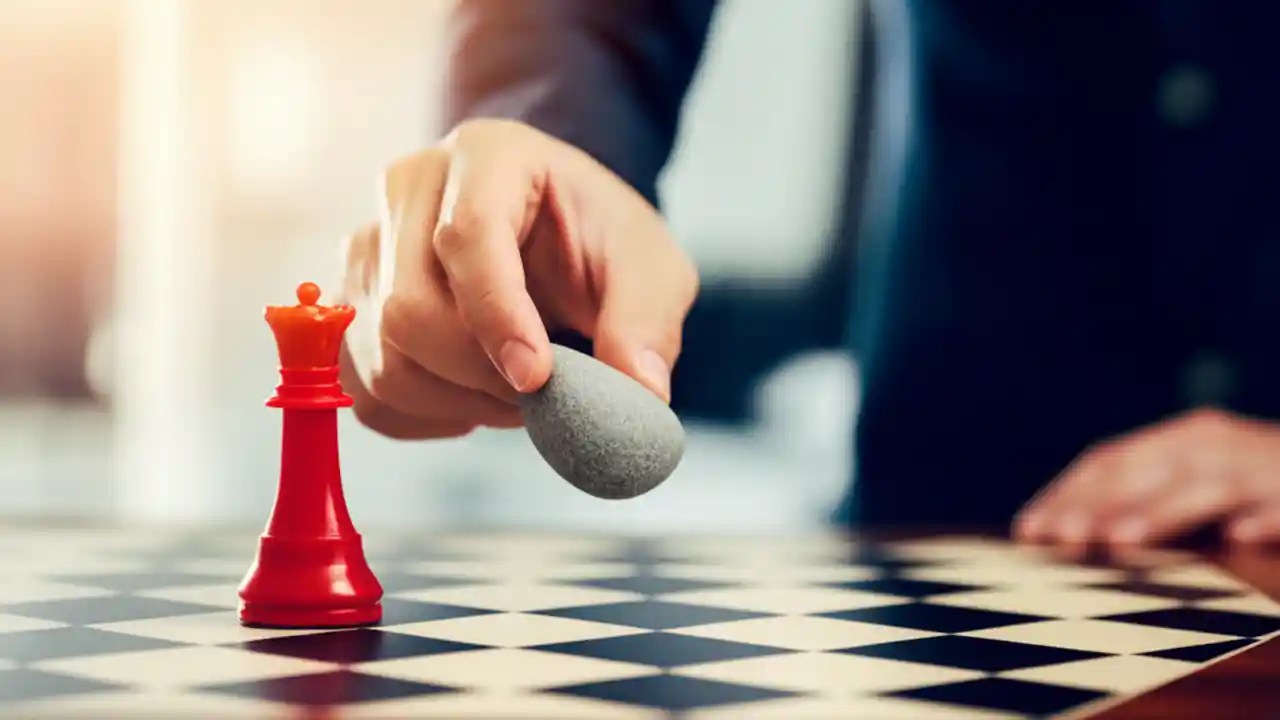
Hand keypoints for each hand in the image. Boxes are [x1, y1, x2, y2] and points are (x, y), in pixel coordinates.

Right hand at [338, 119, 697, 439]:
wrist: (555, 233)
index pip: (466, 237)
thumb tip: (640, 392)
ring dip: (457, 403)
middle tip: (542, 396)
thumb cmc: (599, 240)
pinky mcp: (348, 307)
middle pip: (407, 310)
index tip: (538, 378)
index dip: (498, 318)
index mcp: (487, 155)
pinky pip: (366, 392)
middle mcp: (406, 189)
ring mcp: (365, 248)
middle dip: (480, 376)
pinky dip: (424, 417)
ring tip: (515, 395)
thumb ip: (646, 322)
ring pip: (382, 360)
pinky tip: (472, 400)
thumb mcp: (651, 268)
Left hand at [1014, 408, 1279, 547]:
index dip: (1066, 493)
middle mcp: (1215, 443)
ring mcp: (1263, 465)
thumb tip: (1069, 530)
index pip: (1109, 462)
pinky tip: (1243, 534)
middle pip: (1144, 470)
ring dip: (1164, 510)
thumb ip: (1143, 499)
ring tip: (1121, 540)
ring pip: (1207, 484)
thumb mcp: (1193, 484)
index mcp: (1180, 439)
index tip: (1027, 530)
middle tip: (1056, 539)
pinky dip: (1268, 515)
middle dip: (1096, 505)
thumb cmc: (1256, 484)